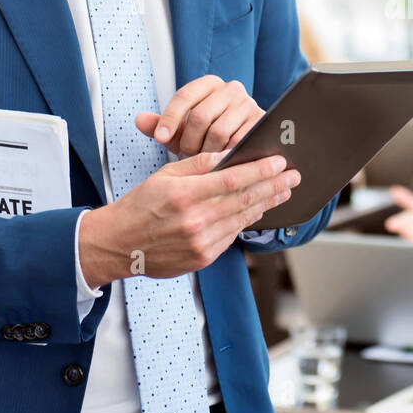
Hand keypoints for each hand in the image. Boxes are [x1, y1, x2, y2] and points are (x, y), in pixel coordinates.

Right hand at [78, 149, 300, 285]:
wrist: (118, 244)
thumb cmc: (140, 205)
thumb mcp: (165, 175)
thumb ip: (198, 164)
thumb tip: (230, 154)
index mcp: (184, 195)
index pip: (234, 179)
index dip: (261, 170)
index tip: (280, 162)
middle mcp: (195, 220)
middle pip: (246, 199)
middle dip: (275, 185)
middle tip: (294, 175)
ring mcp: (201, 242)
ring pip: (244, 218)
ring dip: (268, 203)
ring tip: (284, 191)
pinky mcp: (204, 257)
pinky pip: (233, 235)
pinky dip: (248, 220)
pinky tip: (259, 209)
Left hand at [134, 75, 262, 157]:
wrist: (237, 145)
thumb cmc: (204, 136)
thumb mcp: (179, 131)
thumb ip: (157, 125)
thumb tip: (139, 120)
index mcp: (209, 83)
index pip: (184, 96)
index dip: (170, 119)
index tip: (160, 139)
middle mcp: (232, 88)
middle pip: (200, 116)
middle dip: (189, 140)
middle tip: (186, 154)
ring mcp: (249, 104)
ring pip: (218, 131)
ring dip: (206, 150)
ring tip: (202, 157)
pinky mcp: (261, 123)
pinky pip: (237, 142)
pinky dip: (224, 154)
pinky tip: (218, 159)